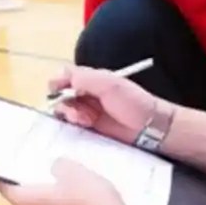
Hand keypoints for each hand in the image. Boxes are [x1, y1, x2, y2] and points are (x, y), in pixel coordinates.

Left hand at [0, 159, 137, 204]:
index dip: (6, 174)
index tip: (14, 163)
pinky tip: (80, 202)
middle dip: (32, 186)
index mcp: (26, 204)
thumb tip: (54, 169)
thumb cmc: (89, 201)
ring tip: (66, 183)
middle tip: (44, 168)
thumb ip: (59, 165)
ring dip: (50, 200)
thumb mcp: (75, 171)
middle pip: (24, 201)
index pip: (4, 188)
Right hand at [49, 66, 163, 144]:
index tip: (57, 90)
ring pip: (64, 111)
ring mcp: (85, 111)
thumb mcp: (110, 84)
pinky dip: (73, 125)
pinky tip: (85, 125)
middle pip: (60, 95)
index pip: (64, 76)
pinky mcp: (88, 128)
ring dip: (70, 114)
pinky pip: (71, 126)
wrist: (149, 127)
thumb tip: (59, 78)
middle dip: (63, 102)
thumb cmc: (133, 102)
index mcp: (90, 79)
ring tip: (85, 120)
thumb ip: (85, 78)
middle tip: (77, 110)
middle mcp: (85, 94)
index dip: (57, 82)